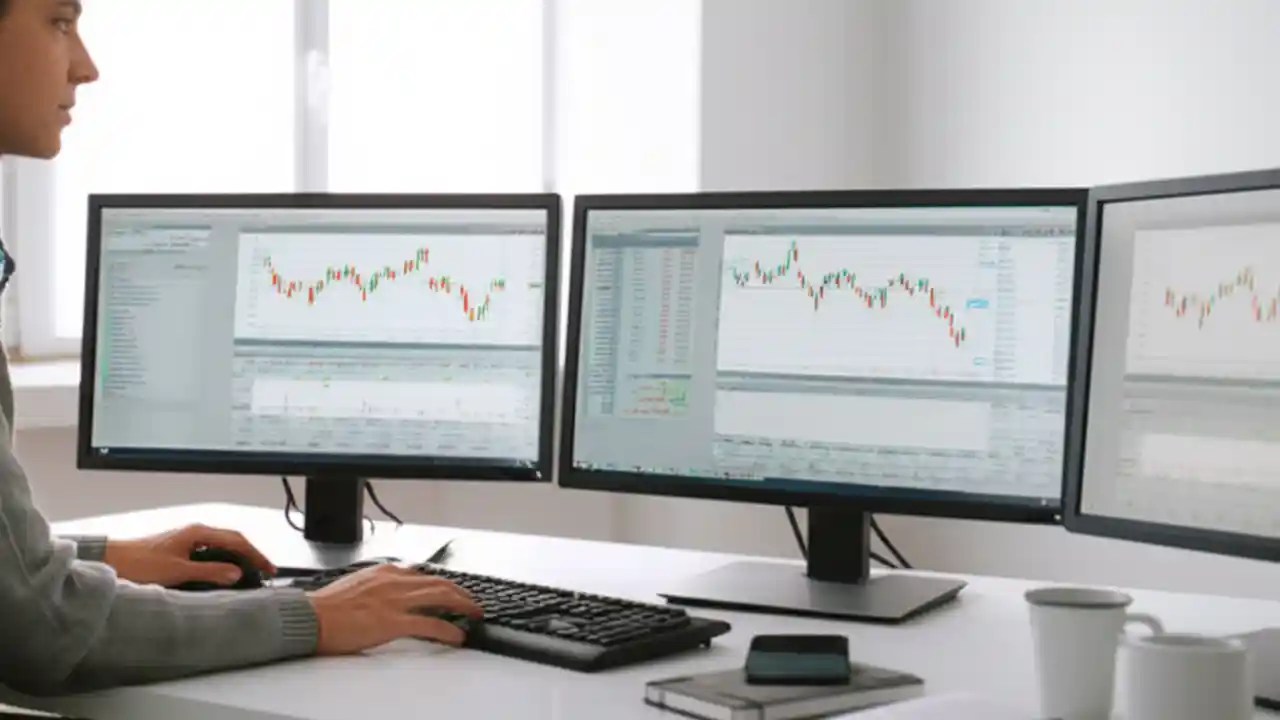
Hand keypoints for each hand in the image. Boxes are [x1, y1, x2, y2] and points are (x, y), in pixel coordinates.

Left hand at [103, 524, 276, 587]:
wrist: (112, 561)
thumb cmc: (140, 563)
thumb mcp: (179, 571)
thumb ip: (210, 572)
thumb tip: (237, 574)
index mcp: (198, 532)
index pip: (238, 541)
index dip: (256, 555)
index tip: (269, 568)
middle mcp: (195, 532)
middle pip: (233, 540)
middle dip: (251, 555)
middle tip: (265, 571)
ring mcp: (187, 539)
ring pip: (222, 545)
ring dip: (237, 558)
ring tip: (249, 572)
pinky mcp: (180, 548)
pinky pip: (210, 551)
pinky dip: (223, 560)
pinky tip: (223, 572)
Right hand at [309, 564, 483, 653]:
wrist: (310, 617)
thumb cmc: (326, 607)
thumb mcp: (356, 585)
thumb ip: (377, 586)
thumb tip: (387, 595)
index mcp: (384, 572)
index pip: (422, 575)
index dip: (440, 584)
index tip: (450, 591)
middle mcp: (394, 581)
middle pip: (438, 582)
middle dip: (459, 592)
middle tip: (472, 602)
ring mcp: (395, 601)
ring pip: (441, 597)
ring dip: (462, 605)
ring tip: (474, 614)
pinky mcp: (393, 621)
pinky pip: (430, 625)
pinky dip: (448, 630)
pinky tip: (457, 637)